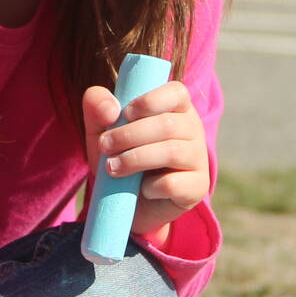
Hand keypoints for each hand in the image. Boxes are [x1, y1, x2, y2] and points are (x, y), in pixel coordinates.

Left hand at [82, 78, 208, 245]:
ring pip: (172, 152)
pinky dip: (150, 187)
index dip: (149, 101)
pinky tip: (141, 189)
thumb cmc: (119, 157)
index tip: (124, 114)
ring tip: (112, 168)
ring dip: (134, 159)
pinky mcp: (197, 187)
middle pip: (168, 125)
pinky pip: (173, 183)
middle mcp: (193, 130)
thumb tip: (110, 108)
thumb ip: (97, 107)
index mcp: (176, 108)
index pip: (176, 92)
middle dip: (129, 135)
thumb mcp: (100, 131)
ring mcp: (199, 159)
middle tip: (105, 146)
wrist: (127, 204)